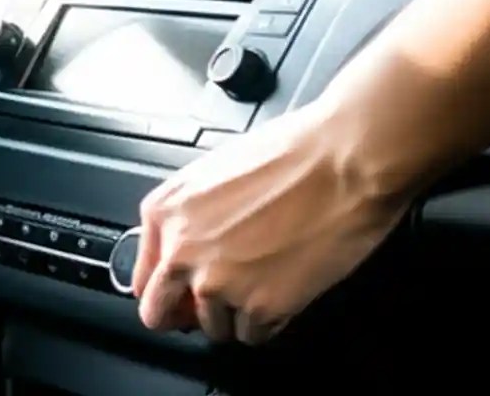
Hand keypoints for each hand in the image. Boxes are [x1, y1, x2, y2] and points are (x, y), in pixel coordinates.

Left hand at [132, 104, 409, 343]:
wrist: (345, 160)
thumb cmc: (294, 153)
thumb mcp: (216, 173)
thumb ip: (190, 216)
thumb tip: (187, 249)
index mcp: (165, 212)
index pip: (144, 278)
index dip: (167, 289)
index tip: (181, 293)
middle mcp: (182, 251)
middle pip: (160, 314)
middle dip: (186, 315)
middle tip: (214, 307)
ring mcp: (219, 284)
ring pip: (215, 328)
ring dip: (237, 315)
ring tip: (267, 280)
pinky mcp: (260, 308)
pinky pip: (255, 336)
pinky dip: (271, 321)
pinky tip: (287, 288)